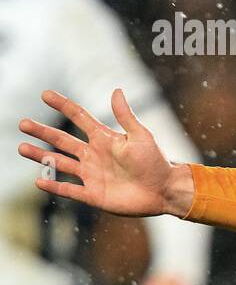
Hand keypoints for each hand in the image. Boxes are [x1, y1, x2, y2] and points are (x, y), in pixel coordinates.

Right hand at [18, 89, 193, 216]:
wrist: (164, 190)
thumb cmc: (155, 161)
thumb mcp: (141, 136)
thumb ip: (125, 116)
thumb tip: (116, 90)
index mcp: (104, 139)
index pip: (79, 118)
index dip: (63, 105)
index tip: (45, 94)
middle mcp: (93, 155)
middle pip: (62, 140)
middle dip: (42, 132)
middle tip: (23, 124)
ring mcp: (91, 175)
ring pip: (59, 164)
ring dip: (41, 157)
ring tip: (22, 147)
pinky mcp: (93, 194)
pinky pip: (69, 190)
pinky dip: (54, 187)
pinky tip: (38, 182)